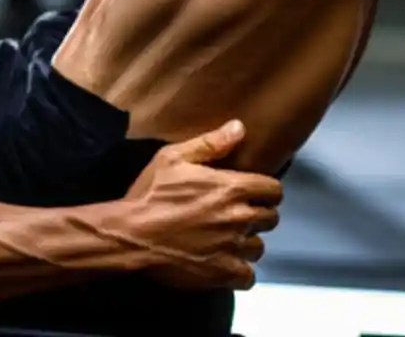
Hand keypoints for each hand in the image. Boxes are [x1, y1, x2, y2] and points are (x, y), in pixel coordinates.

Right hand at [122, 120, 281, 290]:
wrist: (130, 235)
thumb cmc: (150, 195)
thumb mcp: (173, 158)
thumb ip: (210, 143)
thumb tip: (240, 127)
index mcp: (232, 188)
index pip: (274, 190)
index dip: (266, 191)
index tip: (255, 193)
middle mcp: (238, 217)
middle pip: (271, 218)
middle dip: (259, 215)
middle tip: (240, 215)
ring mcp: (231, 248)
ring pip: (259, 247)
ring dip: (248, 243)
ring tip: (230, 240)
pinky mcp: (221, 273)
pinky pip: (248, 276)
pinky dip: (240, 271)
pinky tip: (227, 264)